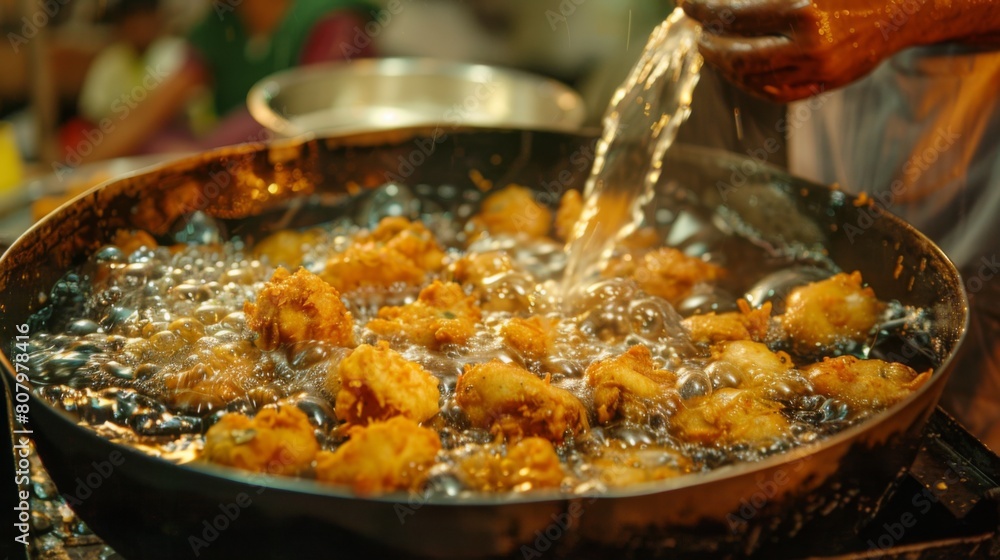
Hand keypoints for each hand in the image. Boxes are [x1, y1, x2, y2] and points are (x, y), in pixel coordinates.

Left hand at [679, 0, 934, 101]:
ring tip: (717, 50)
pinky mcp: (826, 86)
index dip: (704, 10)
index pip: (735, 15)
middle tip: (699, 33)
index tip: (686, 5)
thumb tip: (721, 2)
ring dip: (726, 66)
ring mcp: (819, 71)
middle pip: (737, 56)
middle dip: (710, 46)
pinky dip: (750, 83)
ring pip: (753, 78)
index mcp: (804, 10)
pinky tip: (739, 70)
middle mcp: (810, 46)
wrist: (906, 6)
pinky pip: (775, 93)